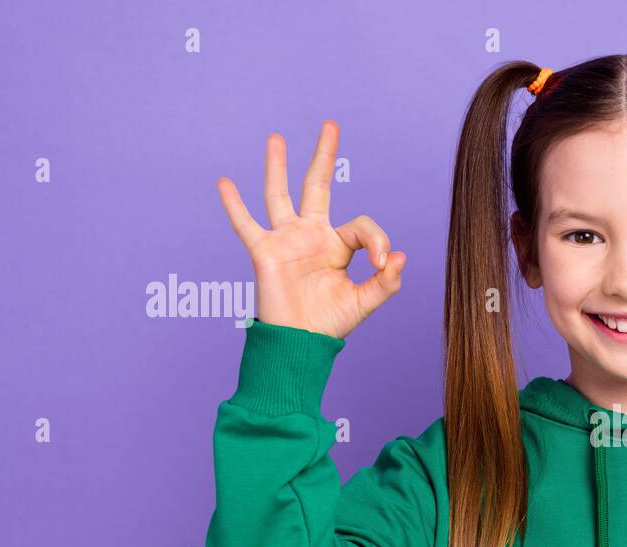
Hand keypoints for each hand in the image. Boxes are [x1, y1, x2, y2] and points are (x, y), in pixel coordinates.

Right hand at [216, 120, 406, 339]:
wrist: (301, 343)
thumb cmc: (330, 323)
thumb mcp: (366, 302)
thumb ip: (387, 282)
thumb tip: (401, 256)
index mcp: (338, 245)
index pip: (362, 226)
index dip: (378, 242)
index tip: (383, 265)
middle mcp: (311, 235)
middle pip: (318, 185)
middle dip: (324, 156)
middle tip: (330, 125)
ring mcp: (286, 240)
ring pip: (280, 195)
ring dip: (278, 166)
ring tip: (276, 138)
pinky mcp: (264, 252)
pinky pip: (246, 225)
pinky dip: (234, 205)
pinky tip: (224, 182)